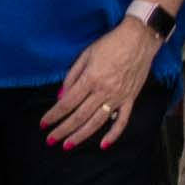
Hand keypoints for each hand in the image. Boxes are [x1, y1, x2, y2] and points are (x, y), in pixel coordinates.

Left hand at [40, 18, 159, 148]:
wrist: (139, 38)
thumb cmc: (111, 43)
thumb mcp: (86, 54)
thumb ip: (72, 76)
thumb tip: (61, 96)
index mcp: (91, 79)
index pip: (67, 103)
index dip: (54, 115)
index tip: (44, 124)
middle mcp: (104, 91)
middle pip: (79, 116)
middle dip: (63, 130)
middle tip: (50, 140)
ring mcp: (118, 97)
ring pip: (97, 122)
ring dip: (81, 135)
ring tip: (68, 145)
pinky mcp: (130, 99)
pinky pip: (122, 121)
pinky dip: (113, 134)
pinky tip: (103, 145)